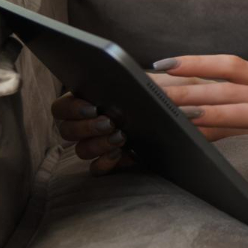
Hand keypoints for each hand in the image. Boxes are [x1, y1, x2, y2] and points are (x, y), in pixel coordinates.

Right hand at [51, 73, 212, 176]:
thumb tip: (138, 79)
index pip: (62, 107)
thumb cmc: (166, 94)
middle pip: (67, 130)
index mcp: (89, 99)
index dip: (71, 108)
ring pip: (80, 150)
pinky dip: (105, 163)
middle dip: (85, 127)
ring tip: (120, 136)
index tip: (93, 107)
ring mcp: (97, 144)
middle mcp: (88, 124)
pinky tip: (120, 155)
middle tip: (109, 122)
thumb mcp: (155, 83)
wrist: (186, 119)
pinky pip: (96, 169)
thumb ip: (139, 80)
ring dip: (97, 144)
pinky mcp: (110, 162)